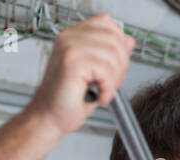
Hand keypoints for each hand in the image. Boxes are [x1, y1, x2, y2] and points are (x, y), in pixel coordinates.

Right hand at [26, 14, 133, 136]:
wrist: (50, 116)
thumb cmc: (71, 98)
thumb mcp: (98, 72)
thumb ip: (112, 53)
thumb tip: (129, 40)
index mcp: (74, 35)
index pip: (108, 23)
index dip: (119, 45)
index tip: (114, 66)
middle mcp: (69, 36)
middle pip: (115, 39)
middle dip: (121, 66)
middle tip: (109, 83)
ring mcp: (69, 47)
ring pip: (113, 56)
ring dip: (114, 80)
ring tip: (102, 90)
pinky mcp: (72, 62)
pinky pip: (106, 70)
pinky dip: (108, 89)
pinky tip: (98, 96)